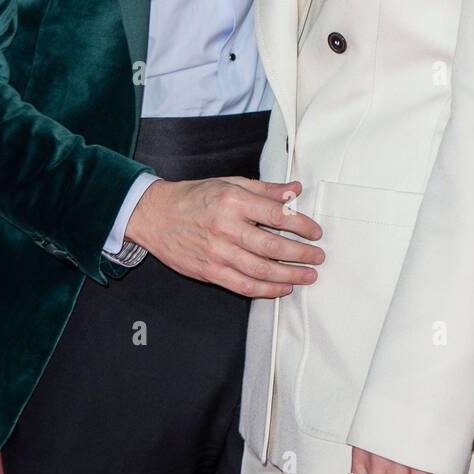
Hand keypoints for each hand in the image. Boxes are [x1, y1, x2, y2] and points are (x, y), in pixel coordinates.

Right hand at [125, 176, 323, 297]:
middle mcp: (226, 228)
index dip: (301, 225)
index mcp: (233, 202)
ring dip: (290, 275)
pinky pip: (244, 285)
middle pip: (272, 247)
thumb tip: (295, 191)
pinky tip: (283, 288)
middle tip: (318, 257)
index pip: (277, 215)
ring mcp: (217, 253)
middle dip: (301, 254)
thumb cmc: (194, 197)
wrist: (156, 216)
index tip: (316, 232)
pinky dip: (267, 290)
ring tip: (308, 275)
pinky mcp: (210, 272)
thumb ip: (264, 190)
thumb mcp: (229, 184)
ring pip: (261, 270)